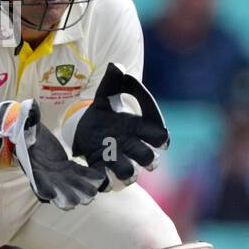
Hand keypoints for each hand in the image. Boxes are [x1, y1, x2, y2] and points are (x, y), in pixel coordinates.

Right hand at [0, 99, 105, 209]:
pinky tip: (99, 179)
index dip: (42, 187)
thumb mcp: (24, 125)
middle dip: (65, 194)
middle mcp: (44, 173)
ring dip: (80, 189)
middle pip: (55, 188)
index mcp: (31, 165)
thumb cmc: (25, 129)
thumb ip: (27, 121)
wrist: (32, 133)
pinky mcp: (67, 167)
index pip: (35, 179)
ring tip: (92, 194)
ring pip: (69, 184)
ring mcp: (57, 172)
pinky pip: (79, 173)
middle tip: (76, 201)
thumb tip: (28, 108)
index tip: (50, 195)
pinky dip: (88, 177)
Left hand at [72, 63, 169, 189]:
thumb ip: (112, 82)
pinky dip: (103, 181)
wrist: (85, 127)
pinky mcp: (101, 168)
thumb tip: (116, 67)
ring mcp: (118, 159)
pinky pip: (105, 181)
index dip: (162, 139)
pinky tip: (97, 174)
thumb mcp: (105, 95)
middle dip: (148, 158)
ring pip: (130, 174)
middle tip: (141, 153)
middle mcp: (132, 146)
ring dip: (127, 172)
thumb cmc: (104, 112)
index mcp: (139, 129)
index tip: (161, 139)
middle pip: (150, 159)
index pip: (160, 136)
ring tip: (116, 163)